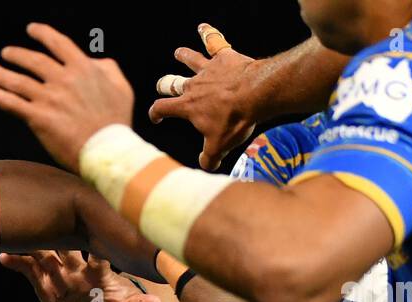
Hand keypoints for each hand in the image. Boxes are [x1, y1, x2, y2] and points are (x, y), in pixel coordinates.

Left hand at [0, 23, 133, 171]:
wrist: (108, 150)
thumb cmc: (117, 123)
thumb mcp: (121, 86)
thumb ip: (107, 67)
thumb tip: (94, 61)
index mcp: (83, 68)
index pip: (58, 44)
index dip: (43, 34)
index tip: (31, 29)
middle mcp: (63, 79)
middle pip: (33, 61)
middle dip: (16, 55)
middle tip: (4, 53)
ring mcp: (48, 98)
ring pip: (16, 80)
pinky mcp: (37, 118)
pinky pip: (8, 102)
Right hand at [0, 251, 159, 301]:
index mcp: (97, 272)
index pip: (97, 255)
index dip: (94, 248)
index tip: (92, 238)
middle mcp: (77, 266)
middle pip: (66, 246)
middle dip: (57, 235)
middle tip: (48, 221)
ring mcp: (58, 271)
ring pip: (44, 253)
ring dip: (32, 245)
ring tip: (17, 236)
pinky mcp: (42, 280)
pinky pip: (27, 269)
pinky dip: (15, 263)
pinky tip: (1, 256)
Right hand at [149, 23, 258, 170]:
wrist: (255, 94)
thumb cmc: (235, 120)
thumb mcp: (219, 146)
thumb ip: (208, 158)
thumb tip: (205, 165)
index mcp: (187, 107)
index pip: (162, 108)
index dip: (156, 113)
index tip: (156, 117)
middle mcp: (192, 86)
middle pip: (171, 83)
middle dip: (165, 85)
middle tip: (164, 86)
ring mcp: (208, 69)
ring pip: (189, 60)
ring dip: (183, 56)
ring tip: (179, 53)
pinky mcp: (223, 57)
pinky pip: (213, 42)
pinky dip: (207, 33)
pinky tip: (203, 27)